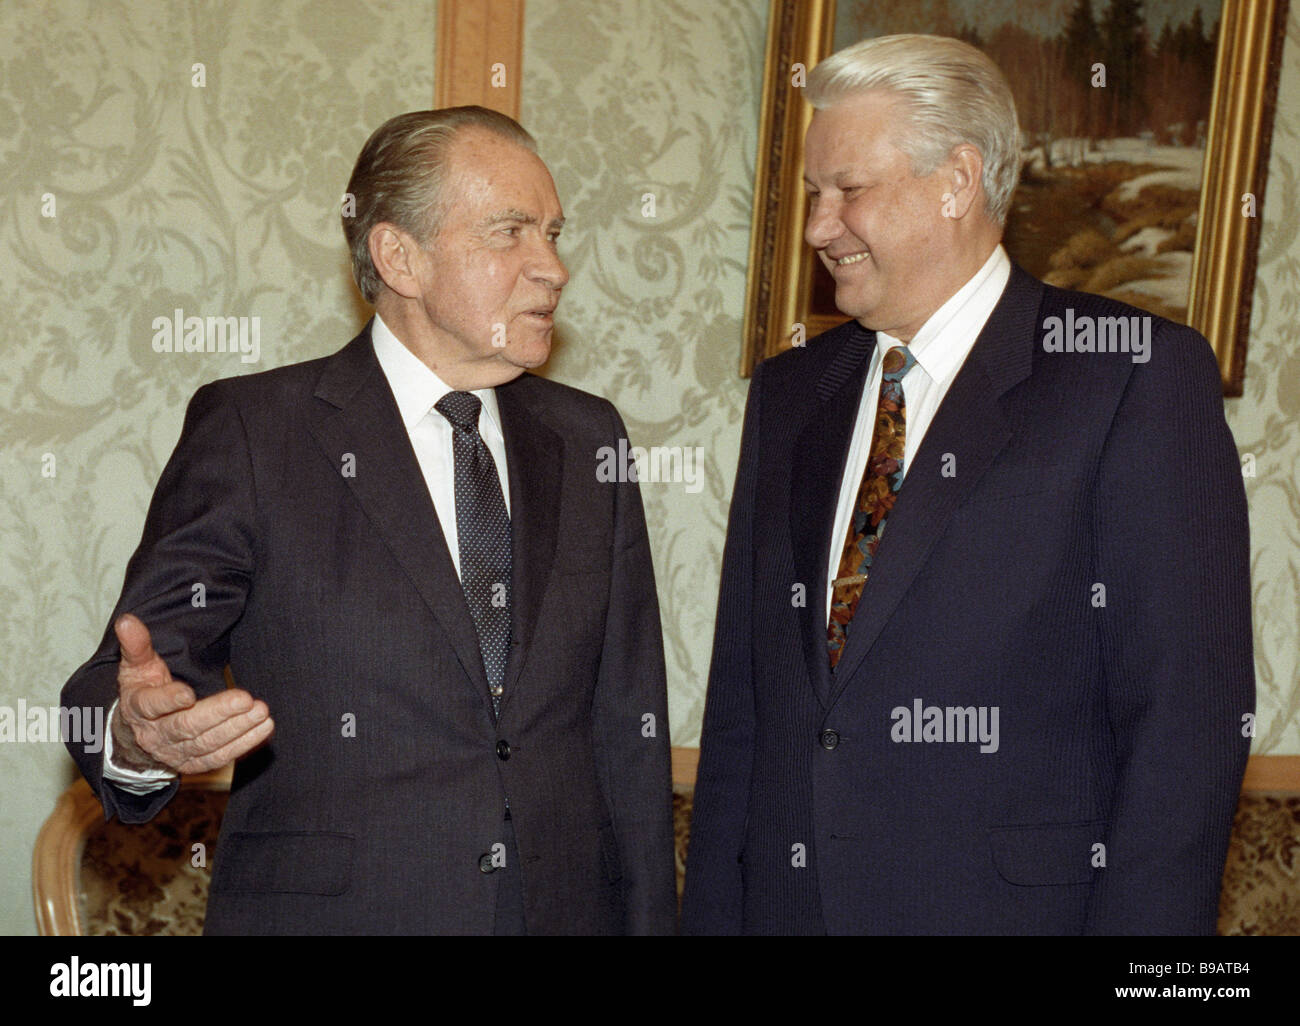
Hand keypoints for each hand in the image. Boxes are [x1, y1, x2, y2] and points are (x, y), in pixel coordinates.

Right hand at [111, 613, 273, 774]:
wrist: (140, 732)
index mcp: (139, 708)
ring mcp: (174, 753)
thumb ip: (136, 644)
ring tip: (261, 711)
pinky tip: (264, 728)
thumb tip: (127, 620)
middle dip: (218, 713)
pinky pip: (219, 757)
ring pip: (207, 743)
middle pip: (186, 726)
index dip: (169, 700)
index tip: (188, 693)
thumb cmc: (144, 689)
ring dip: (237, 728)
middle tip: (246, 699)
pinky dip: (243, 744)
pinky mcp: (193, 764)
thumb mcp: (137, 666)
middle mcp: (155, 735)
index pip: (151, 705)